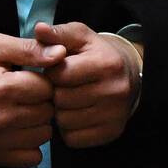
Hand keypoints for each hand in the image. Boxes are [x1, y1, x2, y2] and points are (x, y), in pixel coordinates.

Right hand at [0, 33, 66, 167]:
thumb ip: (30, 48)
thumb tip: (61, 53)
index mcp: (1, 89)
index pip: (46, 88)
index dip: (42, 82)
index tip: (30, 80)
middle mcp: (0, 119)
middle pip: (47, 112)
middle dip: (42, 102)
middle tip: (26, 97)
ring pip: (44, 135)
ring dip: (39, 123)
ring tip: (23, 112)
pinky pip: (34, 157)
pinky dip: (31, 144)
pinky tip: (20, 131)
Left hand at [33, 21, 139, 148]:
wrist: (128, 76)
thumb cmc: (96, 54)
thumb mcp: (80, 37)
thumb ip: (57, 33)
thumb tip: (38, 28)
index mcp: (107, 64)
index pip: (60, 75)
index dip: (52, 72)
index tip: (58, 70)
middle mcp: (115, 91)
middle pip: (61, 99)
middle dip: (55, 92)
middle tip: (63, 87)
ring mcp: (114, 115)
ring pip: (64, 121)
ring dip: (60, 111)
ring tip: (69, 99)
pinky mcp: (110, 134)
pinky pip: (72, 138)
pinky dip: (68, 128)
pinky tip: (76, 114)